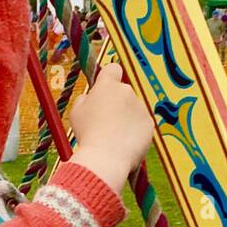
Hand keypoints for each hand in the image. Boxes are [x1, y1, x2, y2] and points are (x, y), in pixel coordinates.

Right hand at [68, 63, 153, 194]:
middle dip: (117, 104)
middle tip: (104, 123)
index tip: (105, 87)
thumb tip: (91, 97)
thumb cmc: (88, 135)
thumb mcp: (76, 111)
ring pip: (133, 110)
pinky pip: (141, 125)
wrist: (106, 158)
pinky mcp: (150, 124)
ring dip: (126, 119)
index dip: (109, 77)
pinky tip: (123, 144)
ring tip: (113, 137)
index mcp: (108, 85)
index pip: (113, 69)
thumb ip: (85, 99)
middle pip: (123, 93)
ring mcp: (140, 107)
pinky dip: (135, 132)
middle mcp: (127, 91)